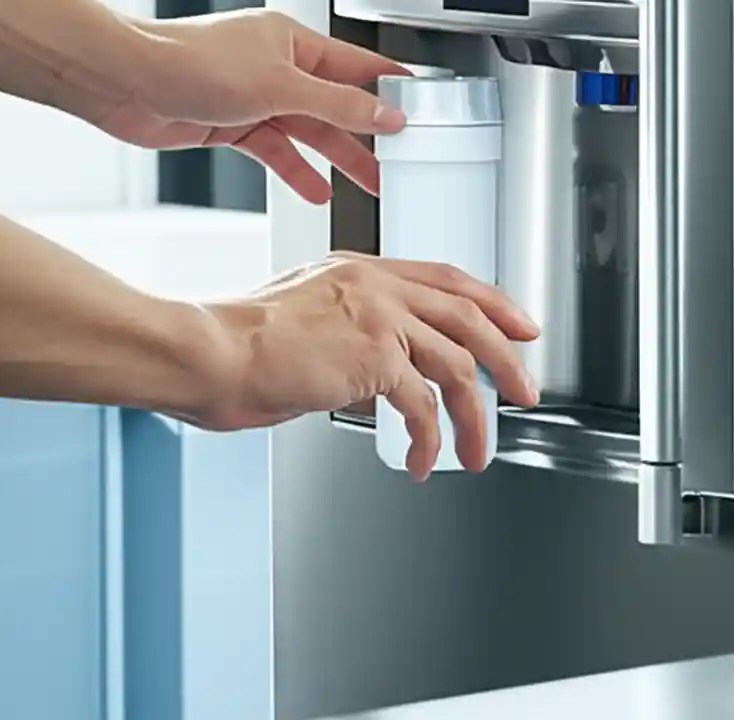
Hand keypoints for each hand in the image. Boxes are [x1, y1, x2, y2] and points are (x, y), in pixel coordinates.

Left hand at [92, 9, 409, 201]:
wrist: (123, 83)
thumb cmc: (188, 64)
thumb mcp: (280, 88)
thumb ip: (338, 105)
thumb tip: (386, 113)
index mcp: (292, 42)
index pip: (356, 66)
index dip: (389, 88)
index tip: (420, 105)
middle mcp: (275, 66)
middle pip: (335, 105)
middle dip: (366, 135)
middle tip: (398, 162)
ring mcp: (254, 96)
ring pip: (308, 131)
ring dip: (336, 158)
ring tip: (367, 185)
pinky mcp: (231, 123)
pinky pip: (276, 151)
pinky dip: (296, 171)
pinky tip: (315, 190)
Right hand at [194, 252, 539, 480]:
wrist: (207, 351)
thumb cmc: (236, 346)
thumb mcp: (307, 325)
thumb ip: (352, 340)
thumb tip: (381, 379)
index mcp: (360, 270)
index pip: (447, 279)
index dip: (491, 303)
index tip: (518, 325)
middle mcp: (376, 285)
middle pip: (470, 316)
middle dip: (508, 357)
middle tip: (526, 389)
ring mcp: (380, 317)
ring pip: (459, 366)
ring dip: (475, 417)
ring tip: (476, 451)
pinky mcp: (375, 357)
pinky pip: (424, 406)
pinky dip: (430, 440)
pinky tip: (421, 460)